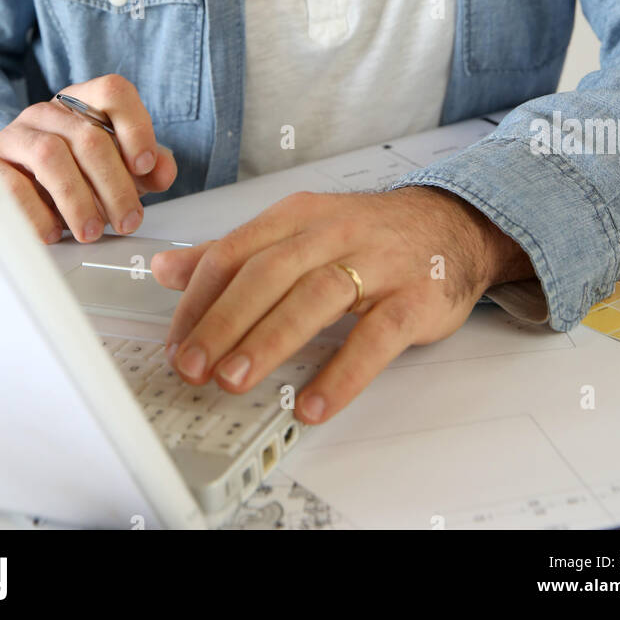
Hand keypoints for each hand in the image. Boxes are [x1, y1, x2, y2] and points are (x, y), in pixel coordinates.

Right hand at [0, 74, 176, 243]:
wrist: (16, 179)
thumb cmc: (75, 171)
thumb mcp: (119, 167)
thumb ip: (148, 167)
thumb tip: (164, 171)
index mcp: (83, 101)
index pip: (113, 91)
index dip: (135, 127)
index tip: (147, 166)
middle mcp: (48, 112)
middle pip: (88, 136)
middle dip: (114, 185)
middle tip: (128, 220)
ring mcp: (16, 135)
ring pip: (50, 155)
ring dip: (78, 199)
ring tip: (92, 231)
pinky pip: (13, 185)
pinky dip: (37, 213)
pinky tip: (53, 232)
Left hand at [149, 186, 532, 424]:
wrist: (452, 224)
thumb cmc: (368, 233)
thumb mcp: (298, 229)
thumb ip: (233, 252)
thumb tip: (166, 271)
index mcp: (298, 216)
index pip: (234, 252)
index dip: (199, 300)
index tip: (176, 342)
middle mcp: (333, 232)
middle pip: (268, 273)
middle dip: (224, 321)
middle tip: (192, 366)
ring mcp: (377, 264)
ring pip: (315, 297)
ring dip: (270, 340)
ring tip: (235, 380)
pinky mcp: (413, 299)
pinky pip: (375, 336)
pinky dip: (342, 372)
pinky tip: (314, 403)